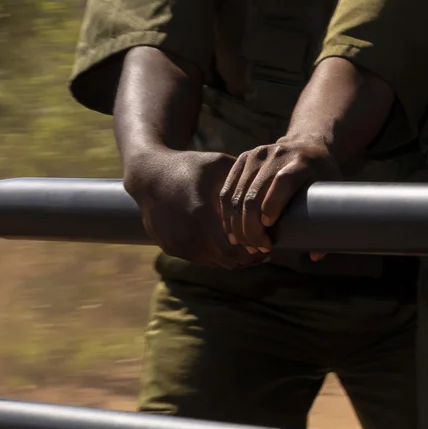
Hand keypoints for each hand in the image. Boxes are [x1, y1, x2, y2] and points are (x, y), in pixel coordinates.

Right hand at [126, 148, 256, 267]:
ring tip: (249, 247)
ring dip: (232, 258)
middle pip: (227, 260)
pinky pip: (200, 258)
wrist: (150, 175)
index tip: (269, 243)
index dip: (254, 250)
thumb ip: (247, 181)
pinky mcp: (169, 247)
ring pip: (214, 262)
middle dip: (248, 257)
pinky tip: (227, 243)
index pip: (234, 249)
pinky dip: (215, 255)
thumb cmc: (192, 167)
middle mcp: (185, 234)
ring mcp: (175, 243)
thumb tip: (278, 192)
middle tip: (264, 250)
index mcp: (200, 214)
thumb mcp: (220, 166)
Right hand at [219, 134, 336, 256]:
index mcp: (301, 162)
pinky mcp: (242, 159)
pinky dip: (226, 213)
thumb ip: (328, 221)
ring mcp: (256, 156)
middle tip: (257, 247)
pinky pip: (227, 190)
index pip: (283, 182)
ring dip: (236, 224)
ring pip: (237, 194)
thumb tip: (316, 256)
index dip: (273, 205)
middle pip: (255, 193)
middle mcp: (276, 156)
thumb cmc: (321, 175)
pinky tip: (231, 231)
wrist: (308, 144)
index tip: (269, 227)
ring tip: (244, 244)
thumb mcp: (332, 190)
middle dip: (250, 226)